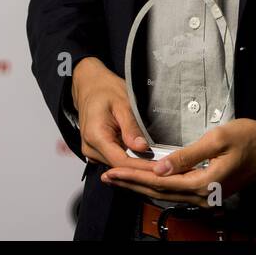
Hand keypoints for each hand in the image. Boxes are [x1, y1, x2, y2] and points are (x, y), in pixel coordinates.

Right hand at [72, 57, 156, 171]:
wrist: (90, 86)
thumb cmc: (105, 90)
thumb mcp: (122, 103)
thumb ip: (131, 127)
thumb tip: (142, 147)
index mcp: (95, 135)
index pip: (121, 162)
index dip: (142, 167)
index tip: (160, 168)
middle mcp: (90, 147)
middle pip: (120, 167)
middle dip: (142, 168)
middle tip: (165, 167)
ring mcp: (92, 151)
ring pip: (118, 166)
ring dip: (137, 165)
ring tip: (158, 162)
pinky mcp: (96, 151)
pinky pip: (115, 160)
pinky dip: (130, 160)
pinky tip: (144, 157)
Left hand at [100, 115, 255, 205]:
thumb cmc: (250, 138)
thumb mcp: (217, 139)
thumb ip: (187, 156)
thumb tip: (160, 169)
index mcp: (205, 183)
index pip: (160, 182)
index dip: (133, 176)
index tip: (112, 170)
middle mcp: (204, 195)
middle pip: (159, 192)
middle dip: (131, 184)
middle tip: (106, 177)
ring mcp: (207, 196)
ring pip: (166, 193)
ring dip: (141, 186)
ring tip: (119, 179)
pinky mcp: (209, 190)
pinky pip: (177, 191)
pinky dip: (157, 186)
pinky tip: (146, 180)